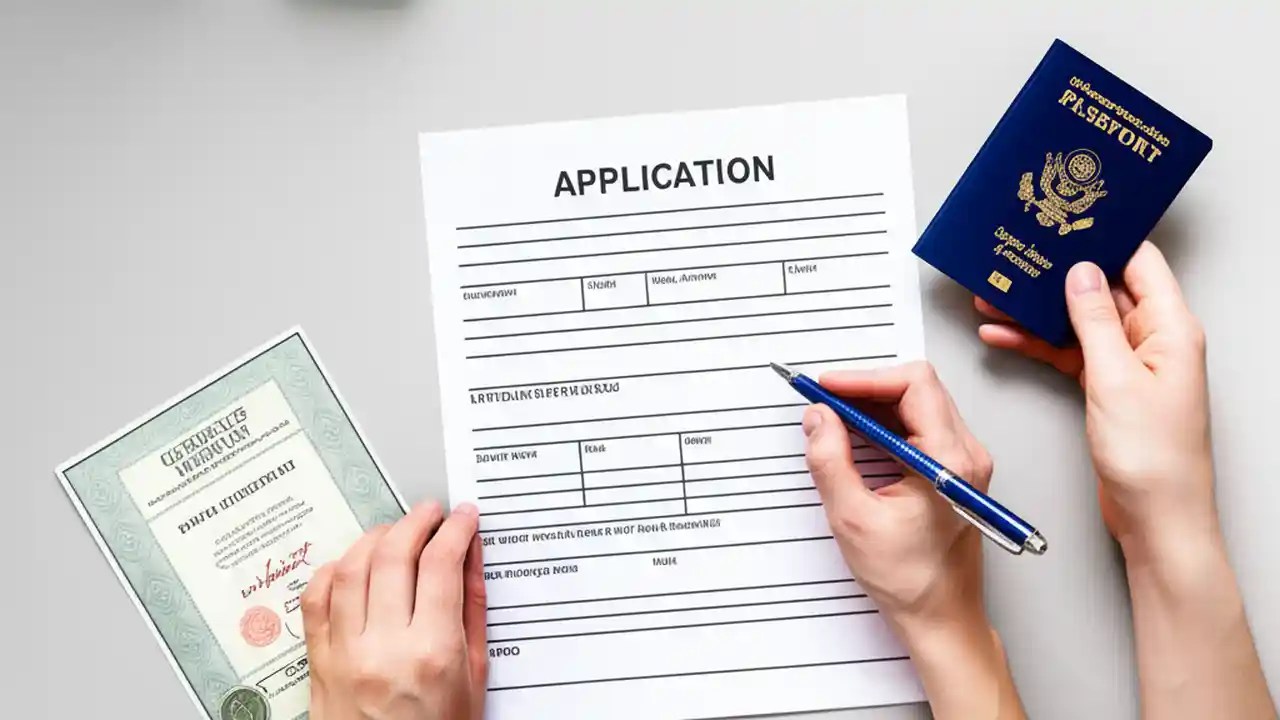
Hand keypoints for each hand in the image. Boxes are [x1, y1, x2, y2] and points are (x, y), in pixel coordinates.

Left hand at [303, 502, 487, 719]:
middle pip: (394, 556)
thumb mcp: (474, 678)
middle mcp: (384, 648)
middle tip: (431, 514)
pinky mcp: (318, 661)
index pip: (440, 565)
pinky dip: (334, 570)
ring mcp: (345, 653)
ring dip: (376, 537)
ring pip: (351, 567)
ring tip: (395, 532)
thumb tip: (471, 557)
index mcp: (432, 653)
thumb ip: (472, 611)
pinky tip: (353, 564)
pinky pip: (315, 598)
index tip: (463, 518)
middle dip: (416, 523)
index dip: (454, 530)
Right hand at [804, 362, 1024, 718]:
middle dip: (866, 388)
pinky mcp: (954, 471)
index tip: (827, 387)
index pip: (912, 385)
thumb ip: (830, 461)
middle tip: (825, 399)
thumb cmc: (911, 581)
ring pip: (918, 405)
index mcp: (950, 460)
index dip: (863, 379)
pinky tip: (857, 437)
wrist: (941, 617)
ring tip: (835, 418)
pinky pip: (920, 427)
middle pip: (917, 388)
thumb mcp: (854, 519)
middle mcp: (966, 454)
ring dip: (874, 405)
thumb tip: (818, 419)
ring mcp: (964, 462)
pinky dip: (885, 423)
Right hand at [975, 242, 1215, 551]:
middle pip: (1102, 290)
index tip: (1070, 223)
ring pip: (1077, 322)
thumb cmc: (1155, 459)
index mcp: (1171, 329)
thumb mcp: (1117, 378)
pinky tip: (1005, 334)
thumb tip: (1082, 274)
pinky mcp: (1107, 387)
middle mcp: (1153, 341)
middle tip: (1022, 257)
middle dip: (1058, 274)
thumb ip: (1096, 321)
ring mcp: (1129, 364)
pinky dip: (1036, 343)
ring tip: (997, 295)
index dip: (1105, 239)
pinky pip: (1067, 352)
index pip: (1139, 263)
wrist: (1154, 516)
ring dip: (1037, 311)